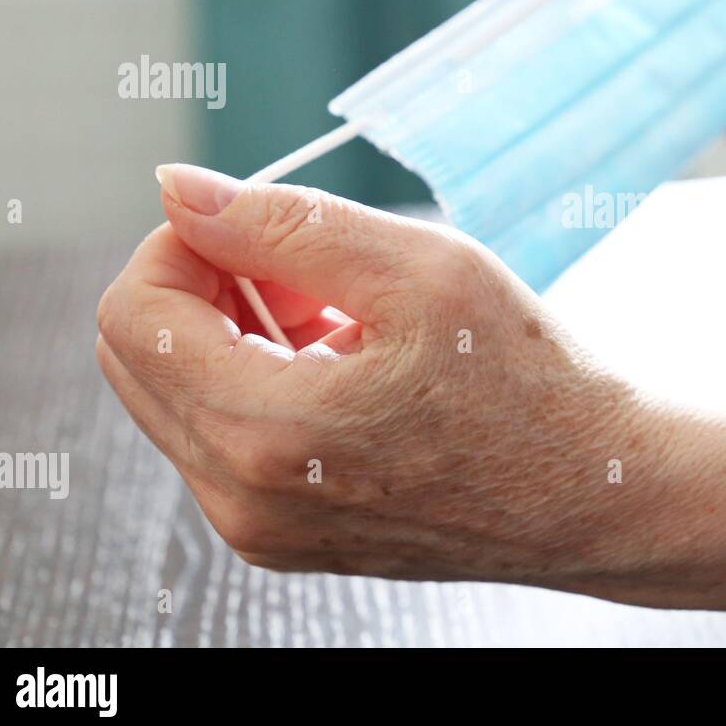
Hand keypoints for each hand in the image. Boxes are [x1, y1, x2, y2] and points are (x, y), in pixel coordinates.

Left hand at [95, 164, 667, 582]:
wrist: (594, 495)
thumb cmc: (531, 384)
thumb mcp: (421, 272)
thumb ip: (285, 222)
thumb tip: (178, 189)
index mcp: (267, 435)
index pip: (132, 314)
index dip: (183, 243)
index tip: (262, 227)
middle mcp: (242, 501)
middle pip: (139, 357)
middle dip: (206, 285)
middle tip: (308, 270)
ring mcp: (259, 529)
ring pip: (177, 394)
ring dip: (235, 331)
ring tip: (342, 317)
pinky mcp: (282, 536)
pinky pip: (221, 437)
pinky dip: (259, 380)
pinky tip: (346, 362)